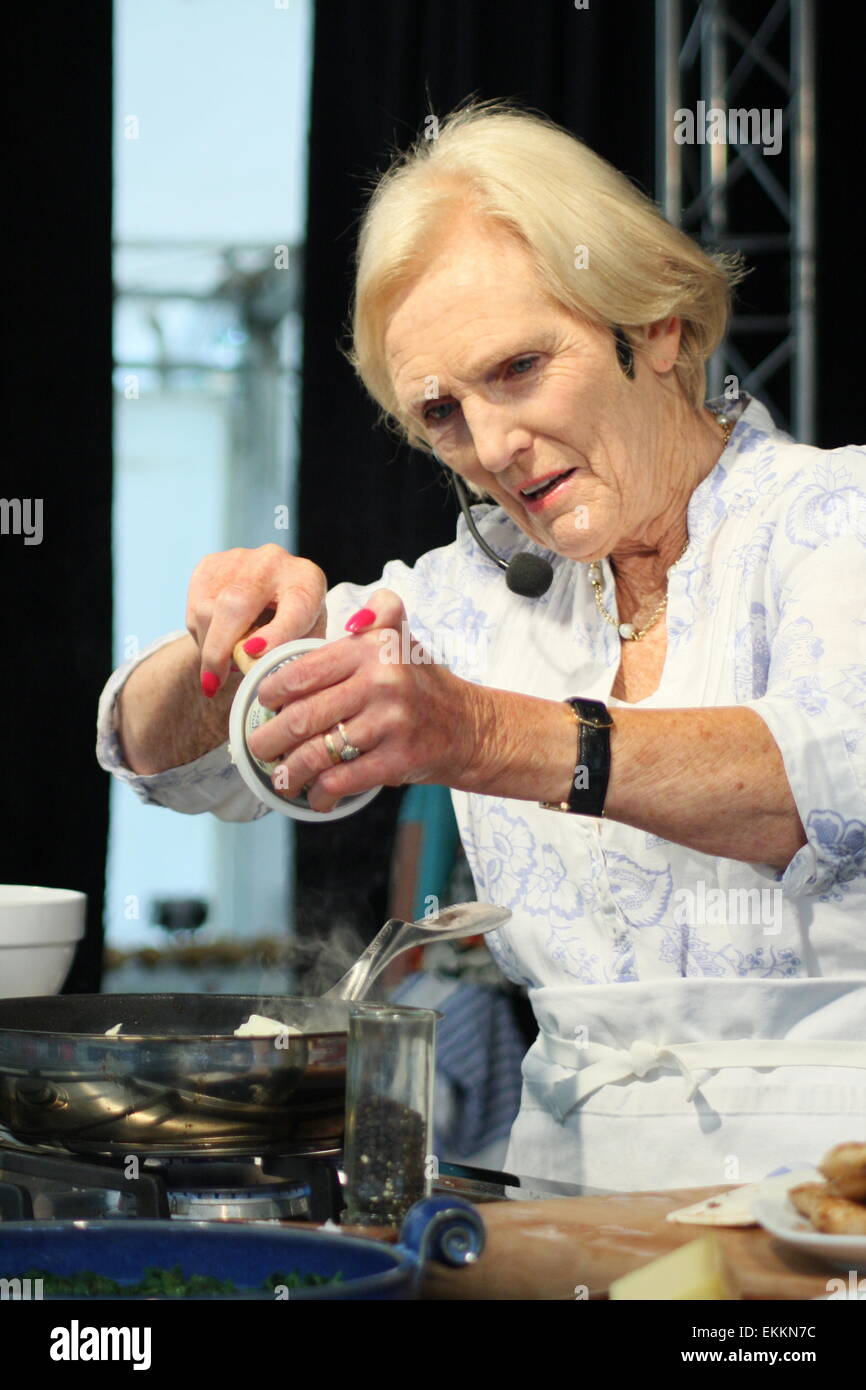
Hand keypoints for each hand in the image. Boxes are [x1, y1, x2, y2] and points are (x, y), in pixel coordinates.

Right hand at [186, 544, 327, 696]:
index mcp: (308, 581)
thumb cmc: (295, 624)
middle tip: (213, 682)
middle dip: (220, 648)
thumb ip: (293, 658)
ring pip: (209, 609)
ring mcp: (239, 558)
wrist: (274, 591)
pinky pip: (194, 605)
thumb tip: (273, 686)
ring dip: (209, 645)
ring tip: (224, 662)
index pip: (295, 607)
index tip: (255, 653)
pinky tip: (218, 638)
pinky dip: (200, 633)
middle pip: (237, 603)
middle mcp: (274, 562)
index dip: (276, 632)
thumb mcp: (305, 641)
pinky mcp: (211, 563)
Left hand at [246, 588, 485, 811]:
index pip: (302, 672)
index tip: (264, 706)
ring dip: (288, 772)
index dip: (271, 694)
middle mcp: (381, 682)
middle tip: (259, 748)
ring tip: (280, 777)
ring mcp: (390, 722)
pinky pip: (342, 781)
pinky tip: (315, 797)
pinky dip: (321, 794)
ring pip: (316, 754)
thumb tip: (354, 613)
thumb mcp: (402, 640)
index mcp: (373, 649)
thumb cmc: (421, 685)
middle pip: (301, 717)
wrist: (468, 726)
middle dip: (268, 740)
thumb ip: (377, 615)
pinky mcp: (399, 760)